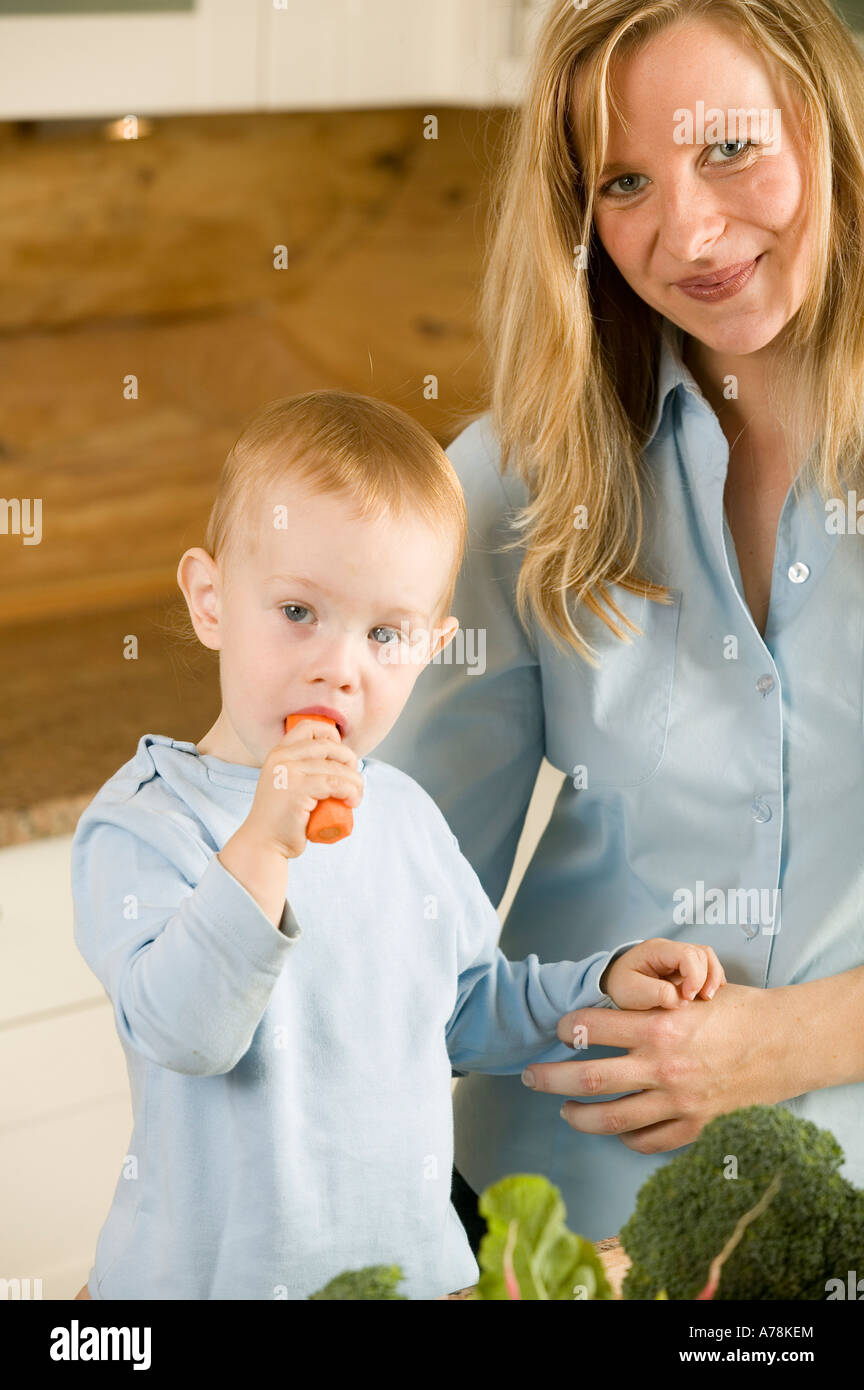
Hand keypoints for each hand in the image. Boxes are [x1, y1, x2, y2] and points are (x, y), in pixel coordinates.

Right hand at [242, 718, 364, 859]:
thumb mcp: (287, 783)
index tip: (342, 758)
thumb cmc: (282, 818)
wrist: (263, 844)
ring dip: (355, 782)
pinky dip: (351, 791)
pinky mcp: (298, 789)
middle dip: (350, 761)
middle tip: (354, 782)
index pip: (310, 727)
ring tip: (355, 797)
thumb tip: (338, 759)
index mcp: (278, 753)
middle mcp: (281, 757)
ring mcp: (289, 772)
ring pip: (336, 768)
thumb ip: (300, 768)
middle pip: (329, 747)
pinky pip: (336, 783)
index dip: (332, 736)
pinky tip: (352, 801)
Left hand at [523, 982, 796, 1152]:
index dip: (566, 1028)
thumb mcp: (688, 995)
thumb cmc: (737, 1010)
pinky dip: (626, 1138)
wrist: (785, 1043)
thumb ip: (647, 1006)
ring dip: (579, 1116)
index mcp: (658, 1026)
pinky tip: (616, 1130)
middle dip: (550, 1079)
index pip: (591, 1028)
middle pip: (588, 1080)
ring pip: (611, 1120)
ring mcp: (677, 1103)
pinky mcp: (693, 1127)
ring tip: (565, 1110)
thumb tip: (605, 1008)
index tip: (559, 1029)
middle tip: (531, 1076)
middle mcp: (661, 1067)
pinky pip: (647, 1141)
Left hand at [600, 938, 725, 1008]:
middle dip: (706, 978)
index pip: (687, 954)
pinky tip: (707, 995)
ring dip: (712, 977)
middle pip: (701, 954)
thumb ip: (659, 994)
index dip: (694, 976)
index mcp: (655, 950)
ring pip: (707, 958)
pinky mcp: (684, 966)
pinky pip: (706, 966)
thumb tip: (683, 999)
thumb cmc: (621, 988)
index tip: (687, 997)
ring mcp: (677, 955)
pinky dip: (711, 979)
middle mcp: (669, 948)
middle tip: (697, 999)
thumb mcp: (633, 993)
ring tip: (707, 998)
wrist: (615, 987)